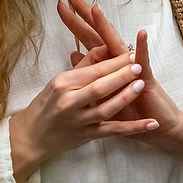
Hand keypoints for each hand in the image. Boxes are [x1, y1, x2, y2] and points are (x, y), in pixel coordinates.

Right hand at [7, 50, 156, 182]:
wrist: (31, 136)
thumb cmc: (46, 105)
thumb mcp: (59, 81)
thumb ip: (84, 66)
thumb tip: (104, 47)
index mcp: (63, 83)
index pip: (93, 69)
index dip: (114, 62)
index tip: (131, 53)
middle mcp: (69, 101)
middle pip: (100, 86)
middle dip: (122, 75)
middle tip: (138, 65)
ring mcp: (78, 121)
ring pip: (107, 108)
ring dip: (126, 96)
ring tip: (142, 84)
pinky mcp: (86, 136)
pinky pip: (114, 131)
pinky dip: (134, 128)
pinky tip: (152, 124)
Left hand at [57, 0, 182, 154]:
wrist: (159, 125)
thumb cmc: (132, 108)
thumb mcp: (104, 90)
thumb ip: (90, 71)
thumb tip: (72, 54)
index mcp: (108, 64)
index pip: (88, 37)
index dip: (75, 23)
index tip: (60, 5)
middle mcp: (121, 61)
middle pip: (99, 34)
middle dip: (85, 16)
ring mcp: (134, 68)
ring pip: (117, 44)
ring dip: (107, 27)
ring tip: (96, 9)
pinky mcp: (147, 79)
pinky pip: (144, 62)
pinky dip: (142, 48)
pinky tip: (141, 34)